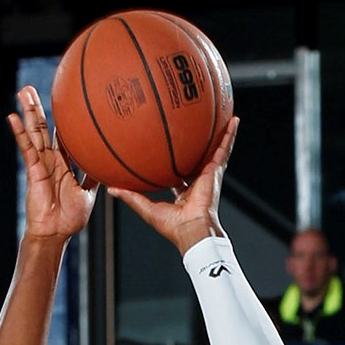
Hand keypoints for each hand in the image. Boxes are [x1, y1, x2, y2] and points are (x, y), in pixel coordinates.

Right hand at [9, 87, 96, 242]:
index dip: (61, 121)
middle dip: (37, 108)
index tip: (60, 102)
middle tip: (30, 88)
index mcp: (63, 163)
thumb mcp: (89, 193)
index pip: (60, 136)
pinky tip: (12, 117)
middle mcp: (50, 160)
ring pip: (34, 132)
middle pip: (42, 128)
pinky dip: (20, 133)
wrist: (57, 233)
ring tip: (22, 91)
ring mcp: (41, 163)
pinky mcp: (34, 170)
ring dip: (28, 112)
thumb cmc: (70, 218)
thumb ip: (94, 177)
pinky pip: (27, 148)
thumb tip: (109, 167)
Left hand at [105, 118, 239, 253]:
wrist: (192, 229)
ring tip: (224, 115)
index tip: (173, 150)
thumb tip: (111, 189)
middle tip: (197, 127)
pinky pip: (224, 148)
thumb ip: (131, 197)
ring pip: (216, 149)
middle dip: (200, 144)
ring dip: (220, 133)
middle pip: (199, 156)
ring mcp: (209, 174)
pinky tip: (233, 120)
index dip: (178, 161)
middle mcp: (198, 180)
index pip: (181, 171)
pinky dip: (230, 135)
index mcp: (185, 190)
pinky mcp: (216, 170)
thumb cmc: (173, 226)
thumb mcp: (146, 208)